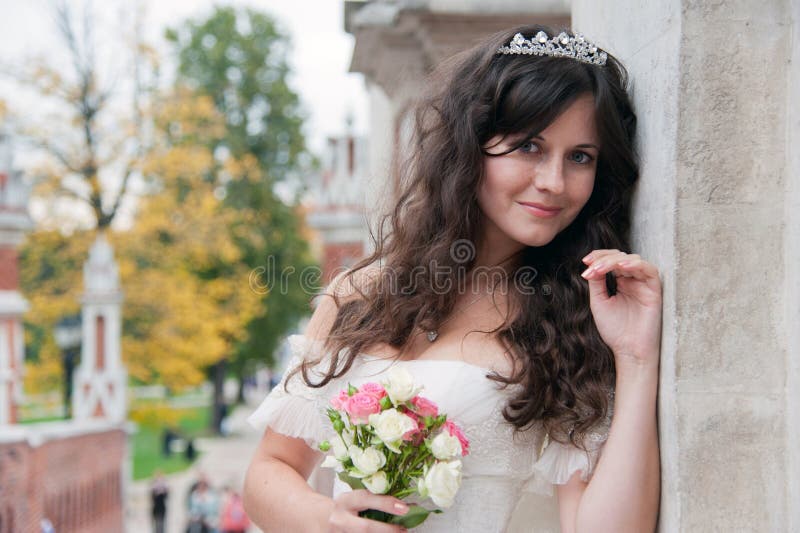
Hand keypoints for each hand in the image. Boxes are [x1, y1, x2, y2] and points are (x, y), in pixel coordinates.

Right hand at [327, 489, 408, 532]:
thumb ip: (377, 501)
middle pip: (365, 528)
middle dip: (387, 530)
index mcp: (345, 501)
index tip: (405, 508)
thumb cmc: (347, 509)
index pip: (366, 499)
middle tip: (403, 530)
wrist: (323, 521)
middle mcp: (340, 519)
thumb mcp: (356, 500)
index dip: (386, 503)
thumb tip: (409, 506)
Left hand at [580, 249, 662, 368]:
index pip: (610, 260)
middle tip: (590, 267)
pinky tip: (621, 266)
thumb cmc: (614, 329)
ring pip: (632, 259)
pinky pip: (649, 270)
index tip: (585, 261)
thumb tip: (591, 264)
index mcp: (620, 282)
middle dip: (603, 259)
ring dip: (614, 261)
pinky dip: (635, 264)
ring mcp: (644, 284)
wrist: (628, 350)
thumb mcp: (599, 302)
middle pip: (620, 257)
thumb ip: (596, 283)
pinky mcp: (655, 290)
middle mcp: (633, 280)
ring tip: (600, 269)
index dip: (598, 257)